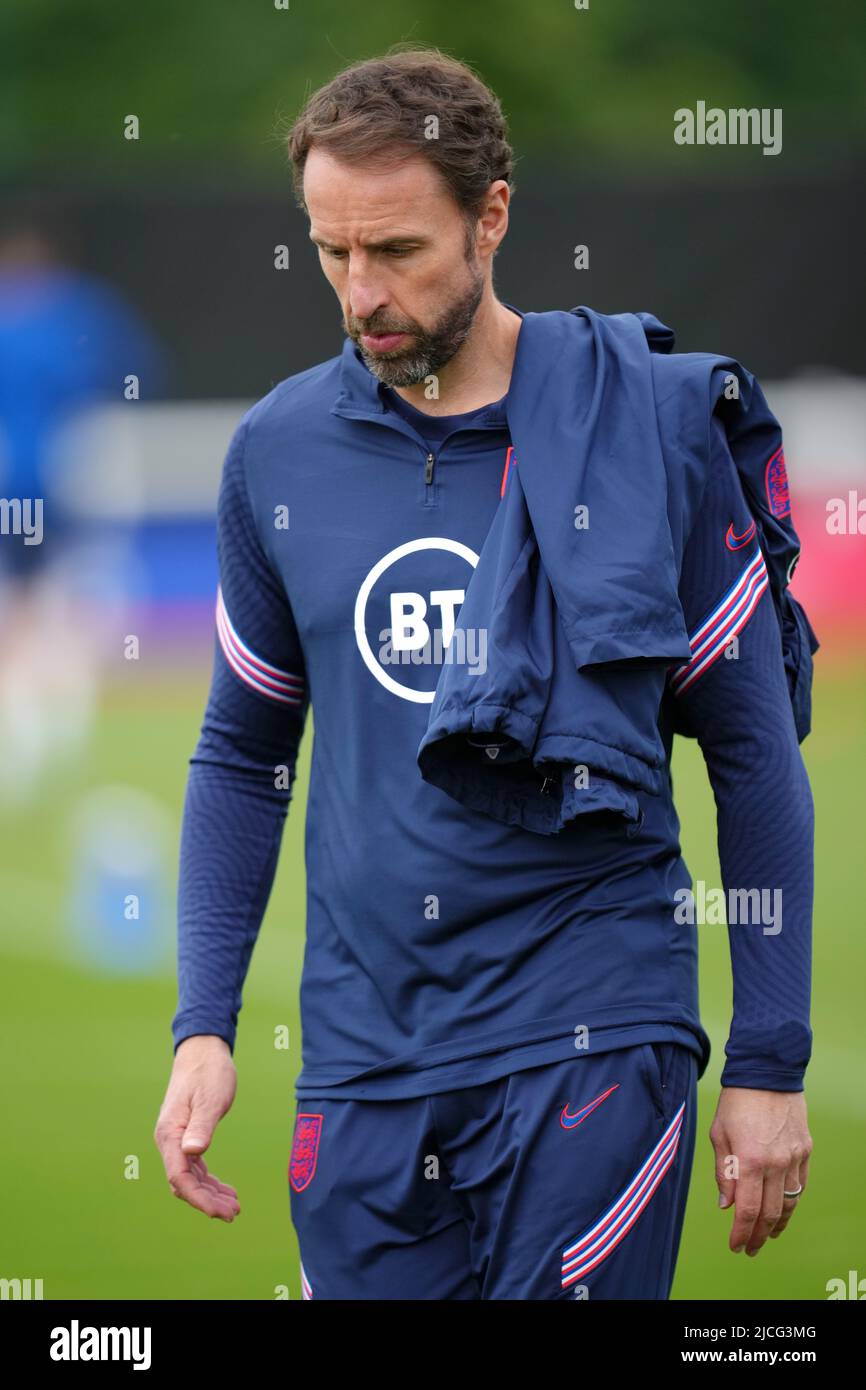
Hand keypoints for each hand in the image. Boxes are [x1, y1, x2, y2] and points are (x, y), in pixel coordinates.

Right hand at [154, 1035, 240, 1220]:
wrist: (203, 1051)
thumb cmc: (208, 1072)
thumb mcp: (210, 1098)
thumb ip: (201, 1126)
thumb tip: (192, 1152)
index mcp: (169, 1134)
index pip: (179, 1177)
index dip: (198, 1198)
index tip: (219, 1212)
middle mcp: (169, 1140)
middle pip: (184, 1183)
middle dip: (207, 1201)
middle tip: (234, 1213)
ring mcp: (177, 1140)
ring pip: (190, 1178)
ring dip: (210, 1194)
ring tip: (234, 1207)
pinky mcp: (187, 1137)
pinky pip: (195, 1167)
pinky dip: (209, 1181)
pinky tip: (226, 1190)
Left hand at [709, 1087, 811, 1255]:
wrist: (767, 1072)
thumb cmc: (736, 1101)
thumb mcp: (718, 1133)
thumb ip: (723, 1172)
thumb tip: (726, 1205)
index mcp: (749, 1160)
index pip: (747, 1210)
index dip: (740, 1233)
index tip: (735, 1246)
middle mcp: (775, 1163)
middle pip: (770, 1213)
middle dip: (758, 1236)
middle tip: (748, 1248)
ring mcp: (793, 1158)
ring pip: (789, 1203)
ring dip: (778, 1224)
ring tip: (766, 1235)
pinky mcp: (805, 1150)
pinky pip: (799, 1184)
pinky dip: (790, 1201)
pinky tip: (782, 1209)